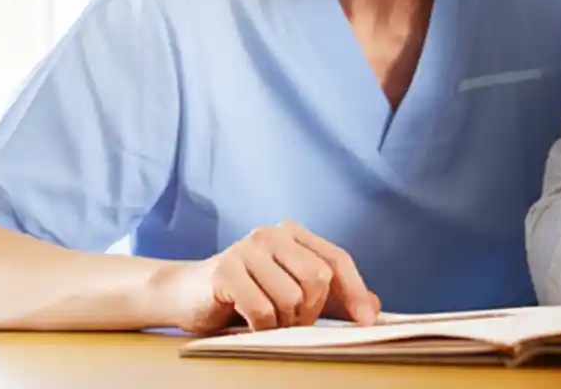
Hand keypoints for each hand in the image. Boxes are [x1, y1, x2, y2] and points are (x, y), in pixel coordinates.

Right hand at [154, 221, 379, 333]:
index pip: (337, 259)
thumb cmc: (243, 294)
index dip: (356, 291)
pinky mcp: (225, 270)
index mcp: (292, 234)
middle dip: (310, 310)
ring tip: (266, 320)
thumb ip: (331, 298)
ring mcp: (246, 248)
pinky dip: (261, 326)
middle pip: (318, 278)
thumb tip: (375, 307)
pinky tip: (248, 322)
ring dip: (283, 321)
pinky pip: (262, 309)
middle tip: (291, 320)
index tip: (368, 322)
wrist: (185, 294)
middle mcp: (271, 233)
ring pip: (291, 296)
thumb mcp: (290, 293)